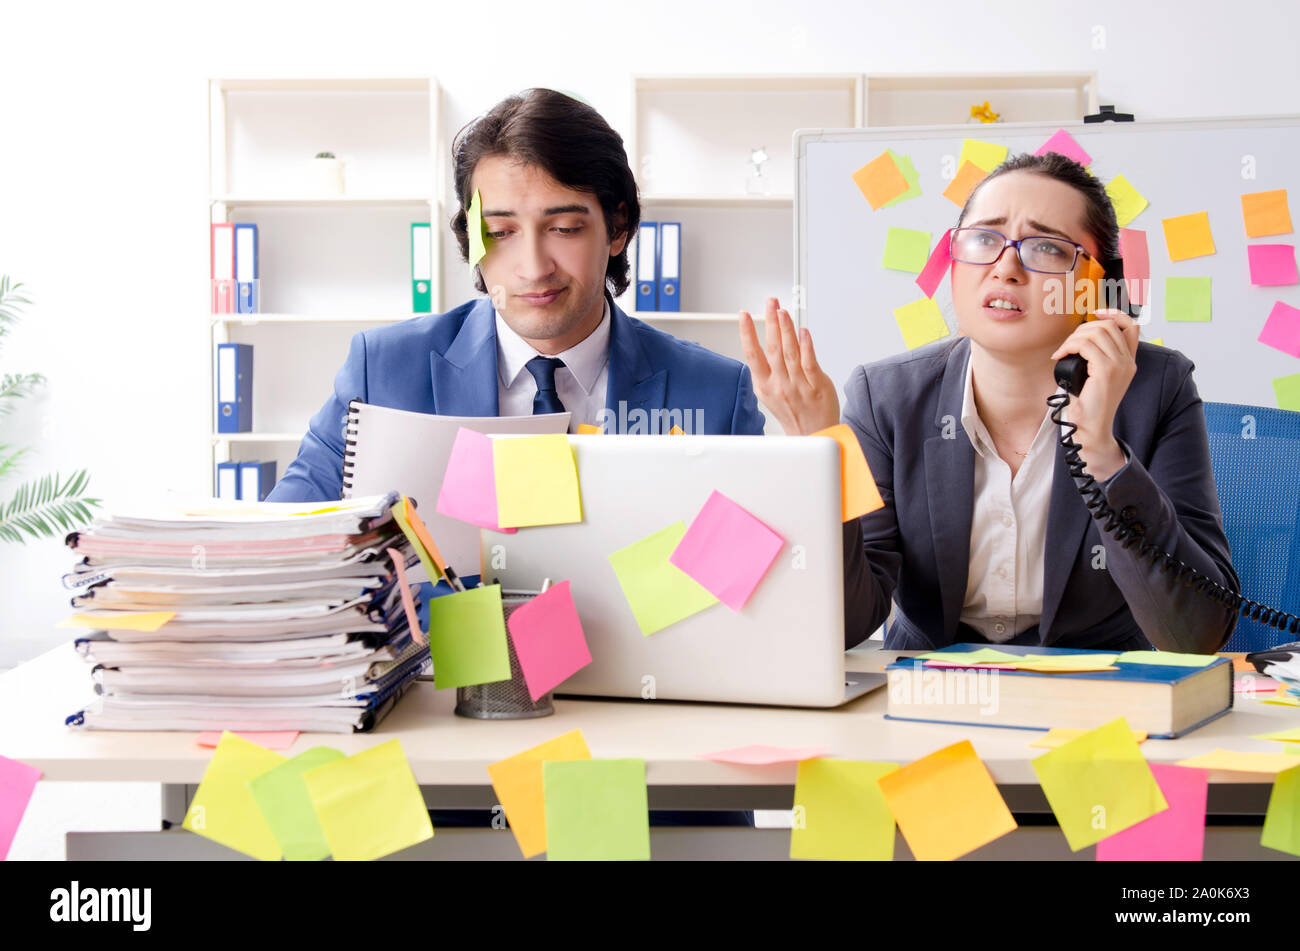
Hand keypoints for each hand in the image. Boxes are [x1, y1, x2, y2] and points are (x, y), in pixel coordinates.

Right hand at [739, 297, 839, 434]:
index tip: (744, 315)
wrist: (813, 432)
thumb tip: (765, 343)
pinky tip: (803, 331)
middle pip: (772, 347)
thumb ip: (767, 370)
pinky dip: (806, 345)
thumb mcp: (770, 394)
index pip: (753, 354)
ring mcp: (799, 385)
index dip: (747, 333)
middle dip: (770, 321)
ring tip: (782, 311)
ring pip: (790, 352)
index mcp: (765, 385)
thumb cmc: (792, 412)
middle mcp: (780, 384)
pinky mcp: (817, 386)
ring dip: (786, 329)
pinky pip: (810, 362)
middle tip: (769, 302)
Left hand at [1050, 310, 1139, 480]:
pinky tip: (1060, 356)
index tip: (1096, 313)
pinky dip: (1069, 346)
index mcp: (1129, 361)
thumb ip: (1095, 359)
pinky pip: (1086, 345)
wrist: (1092, 429)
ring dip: (1074, 338)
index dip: (1114, 314)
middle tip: (1067, 345)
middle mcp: (1128, 361)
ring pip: (1097, 332)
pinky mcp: (1107, 371)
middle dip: (1083, 329)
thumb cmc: (1089, 406)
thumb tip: (1079, 340)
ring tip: (1063, 351)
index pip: (1131, 326)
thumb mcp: (1094, 378)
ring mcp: (1120, 365)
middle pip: (1108, 326)